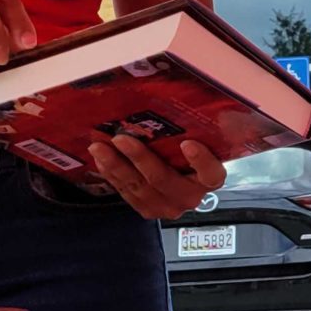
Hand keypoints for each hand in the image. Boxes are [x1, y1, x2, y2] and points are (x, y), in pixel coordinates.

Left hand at [87, 136, 227, 220]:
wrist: (179, 180)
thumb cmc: (186, 152)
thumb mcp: (196, 142)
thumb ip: (194, 131)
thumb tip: (191, 101)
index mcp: (209, 179)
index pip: (211, 174)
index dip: (201, 161)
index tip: (187, 144)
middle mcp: (190, 196)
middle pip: (164, 179)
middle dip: (140, 158)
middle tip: (121, 139)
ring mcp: (168, 206)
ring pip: (139, 187)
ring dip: (116, 165)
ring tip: (100, 147)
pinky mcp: (148, 209)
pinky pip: (127, 193)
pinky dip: (112, 175)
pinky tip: (102, 160)